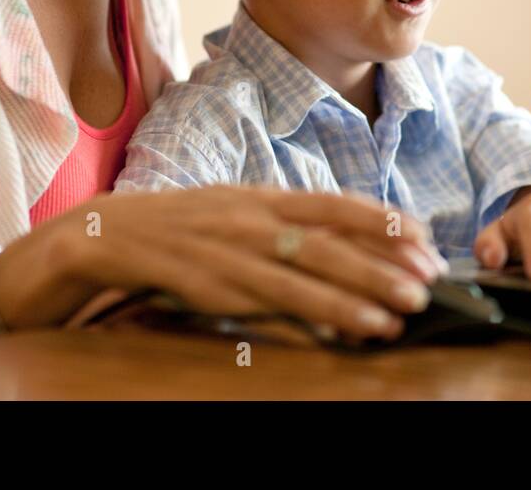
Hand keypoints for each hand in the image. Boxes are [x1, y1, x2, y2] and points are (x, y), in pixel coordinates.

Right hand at [0, 186, 445, 341]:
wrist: (100, 235)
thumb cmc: (179, 227)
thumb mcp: (235, 212)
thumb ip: (283, 223)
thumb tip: (340, 244)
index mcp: (262, 196)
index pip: (336, 204)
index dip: (384, 222)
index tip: (426, 240)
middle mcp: (251, 217)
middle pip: (330, 240)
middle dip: (384, 263)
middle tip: (429, 283)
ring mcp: (229, 250)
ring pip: (304, 274)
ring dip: (355, 297)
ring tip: (397, 315)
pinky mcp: (206, 284)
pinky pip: (263, 304)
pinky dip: (302, 319)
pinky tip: (333, 333)